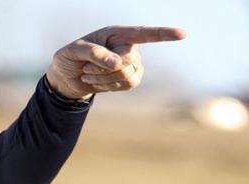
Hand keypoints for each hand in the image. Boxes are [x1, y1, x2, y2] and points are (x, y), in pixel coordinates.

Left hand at [45, 26, 186, 100]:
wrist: (67, 78)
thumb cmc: (69, 58)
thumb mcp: (74, 51)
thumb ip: (94, 53)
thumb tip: (118, 63)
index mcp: (116, 33)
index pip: (143, 33)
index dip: (163, 34)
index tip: (182, 34)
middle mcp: (128, 46)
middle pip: (128, 60)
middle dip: (104, 67)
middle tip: (87, 66)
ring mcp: (131, 64)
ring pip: (127, 75)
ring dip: (104, 78)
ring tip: (89, 73)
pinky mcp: (130, 79)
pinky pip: (126, 85)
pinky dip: (108, 86)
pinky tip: (97, 81)